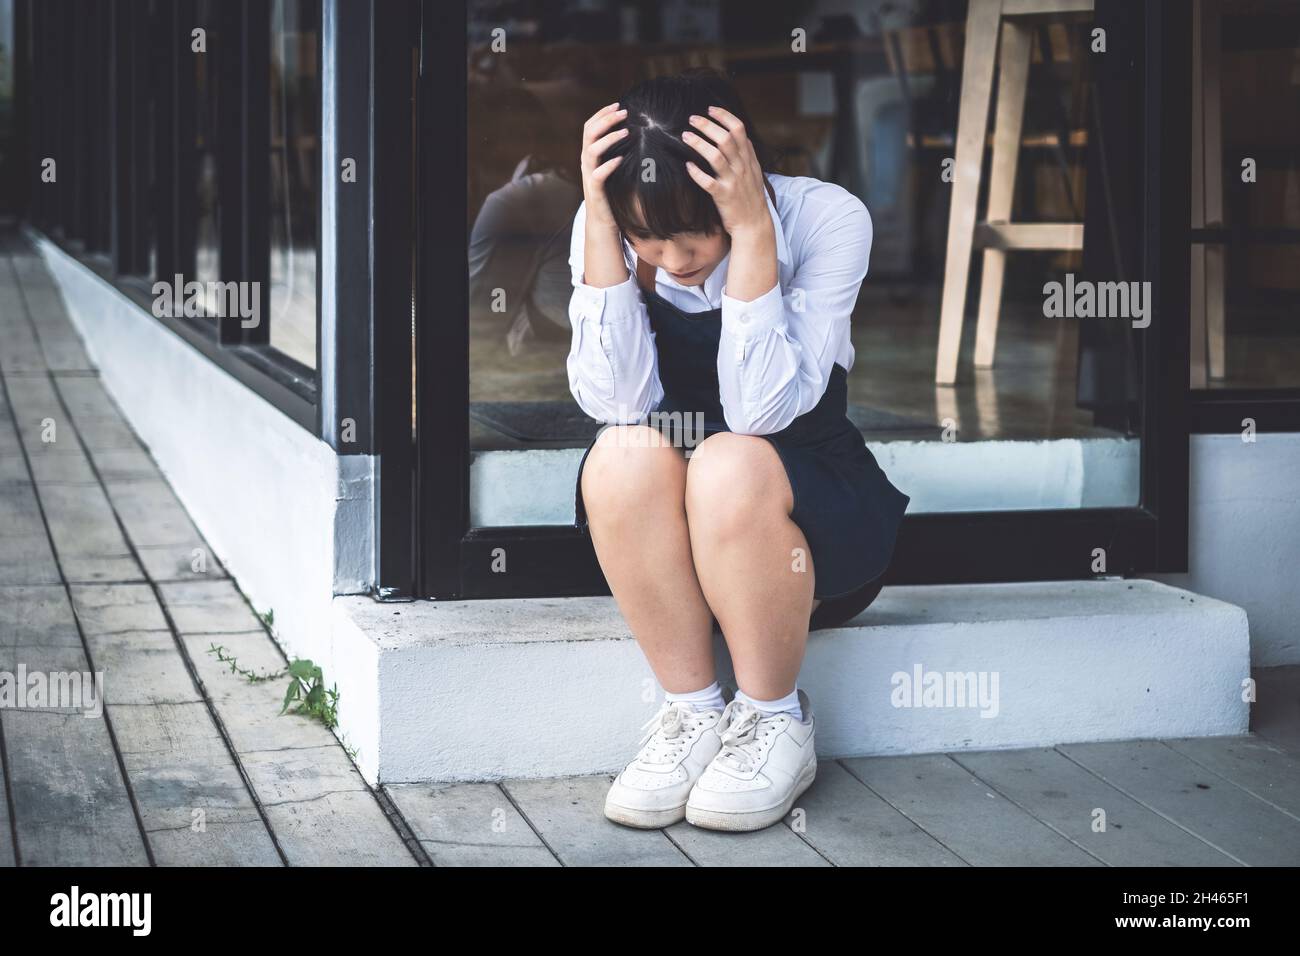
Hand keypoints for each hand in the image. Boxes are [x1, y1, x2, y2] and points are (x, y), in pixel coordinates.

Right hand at [579, 102, 628, 229]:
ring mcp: (589, 176)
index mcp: (589, 155)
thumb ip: (618, 151)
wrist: (602, 221)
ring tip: (626, 132)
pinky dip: (608, 165)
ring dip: (608, 138)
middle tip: (623, 112)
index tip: (618, 104)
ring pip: (591, 151)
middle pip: (589, 133)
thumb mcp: (613, 168)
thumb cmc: (612, 193)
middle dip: (606, 120)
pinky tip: (620, 159)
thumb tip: (637, 132)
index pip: (590, 126)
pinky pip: (598, 175)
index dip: (602, 113)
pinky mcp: (595, 191)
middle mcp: (586, 162)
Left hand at [681, 106, 771, 239]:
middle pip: (725, 139)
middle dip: (707, 126)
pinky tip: (687, 165)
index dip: (724, 116)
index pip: (739, 129)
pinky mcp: (723, 196)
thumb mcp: (755, 173)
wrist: (754, 225)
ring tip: (685, 136)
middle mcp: (741, 168)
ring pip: (716, 156)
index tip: (710, 109)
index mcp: (748, 159)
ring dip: (699, 143)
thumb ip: (748, 154)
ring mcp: (733, 182)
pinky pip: (708, 182)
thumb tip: (741, 135)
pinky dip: (696, 173)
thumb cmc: (750, 198)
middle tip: (692, 119)